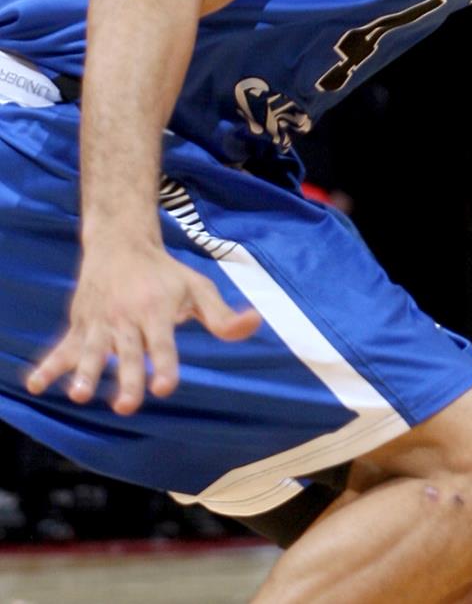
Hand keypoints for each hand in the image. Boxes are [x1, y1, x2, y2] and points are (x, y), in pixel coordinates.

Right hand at [26, 238, 261, 414]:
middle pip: (128, 353)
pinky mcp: (80, 325)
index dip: (164, 365)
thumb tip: (254, 324)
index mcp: (157, 310)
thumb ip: (223, 316)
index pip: (163, 344)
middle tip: (127, 406)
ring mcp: (100, 322)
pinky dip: (48, 366)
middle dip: (128, 379)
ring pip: (92, 351)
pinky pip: (62, 348)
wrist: (119, 244)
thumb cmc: (165, 274)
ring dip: (85, 373)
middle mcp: (127, 318)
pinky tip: (36, 385)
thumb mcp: (198, 288)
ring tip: (80, 395)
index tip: (163, 388)